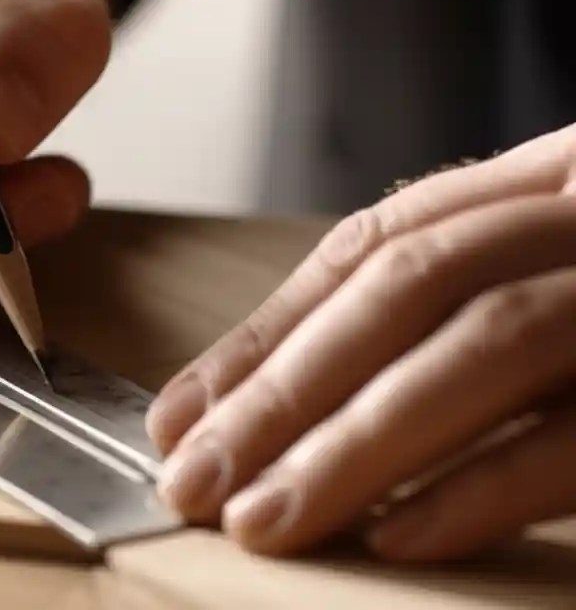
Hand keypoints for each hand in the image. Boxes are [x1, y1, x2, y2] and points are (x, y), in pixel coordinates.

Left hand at [148, 124, 575, 561]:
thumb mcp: (547, 270)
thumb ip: (430, 311)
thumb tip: (247, 406)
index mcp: (546, 181)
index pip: (371, 249)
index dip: (264, 336)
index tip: (179, 419)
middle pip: (408, 286)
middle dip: (285, 392)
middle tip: (194, 482)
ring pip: (484, 343)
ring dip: (354, 442)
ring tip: (262, 519)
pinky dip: (484, 485)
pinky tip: (395, 536)